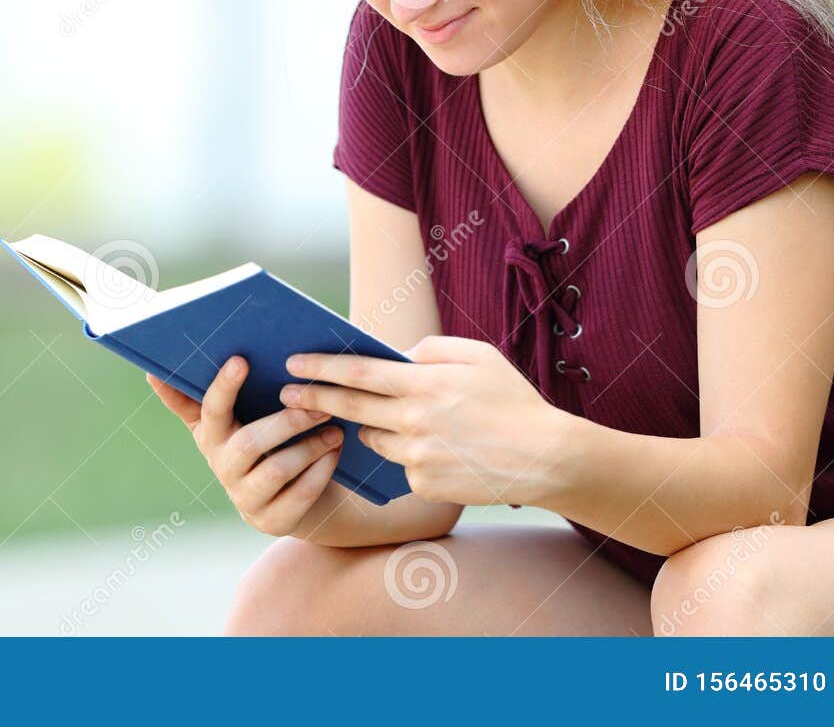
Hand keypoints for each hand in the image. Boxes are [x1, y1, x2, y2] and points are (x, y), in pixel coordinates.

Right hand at [146, 356, 344, 535]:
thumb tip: (162, 368)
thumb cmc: (269, 440)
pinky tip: (335, 454)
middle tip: (319, 405)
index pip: (210, 409)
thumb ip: (223, 392)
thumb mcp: (244, 416)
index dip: (223, 387)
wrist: (291, 497)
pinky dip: (320, 472)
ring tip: (335, 430)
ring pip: (277, 470)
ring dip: (310, 447)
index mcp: (210, 434)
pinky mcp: (271, 521)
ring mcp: (244, 498)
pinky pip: (299, 495)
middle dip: (288, 422)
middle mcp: (221, 466)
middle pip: (249, 443)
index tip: (240, 359)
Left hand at [279, 335, 571, 505]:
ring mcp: (417, 456)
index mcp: (425, 383)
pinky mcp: (423, 484)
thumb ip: (431, 349)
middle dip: (314, 398)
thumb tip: (396, 354)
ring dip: (375, 427)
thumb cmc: (513, 400)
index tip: (294, 363)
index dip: (322, 367)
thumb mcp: (478, 356)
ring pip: (375, 438)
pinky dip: (410, 454)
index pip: (358, 373)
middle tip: (287, 393)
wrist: (546, 458)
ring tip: (404, 420)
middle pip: (350, 407)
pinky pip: (402, 464)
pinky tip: (443, 450)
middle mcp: (414, 421)